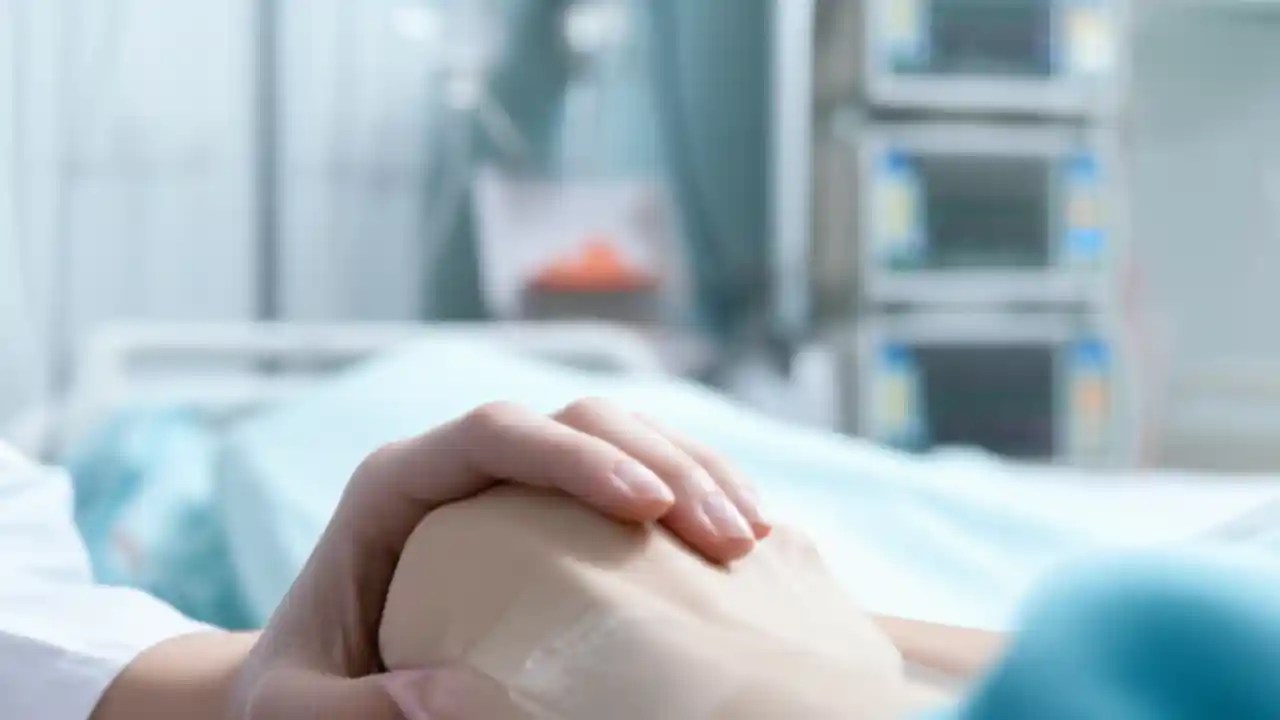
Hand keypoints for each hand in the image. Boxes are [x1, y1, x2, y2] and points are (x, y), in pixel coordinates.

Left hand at [229, 398, 769, 718]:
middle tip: (726, 536)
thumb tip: (430, 692)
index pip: (495, 433)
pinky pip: (635, 482)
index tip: (647, 508)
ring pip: (621, 437)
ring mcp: (517, 485)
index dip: (576, 455)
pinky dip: (692, 499)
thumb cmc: (296, 685)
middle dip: (662, 461)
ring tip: (750, 536)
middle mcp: (465, 466)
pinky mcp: (555, 515)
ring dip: (695, 473)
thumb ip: (340, 706)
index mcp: (398, 482)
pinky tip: (741, 541)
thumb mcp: (289, 707)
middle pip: (577, 419)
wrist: (312, 679)